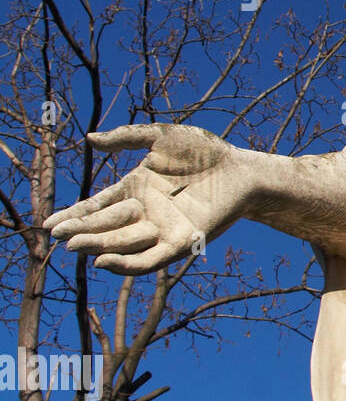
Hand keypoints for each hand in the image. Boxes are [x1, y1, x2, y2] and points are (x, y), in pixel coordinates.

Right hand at [43, 123, 248, 274]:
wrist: (241, 169)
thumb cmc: (205, 152)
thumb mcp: (161, 137)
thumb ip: (126, 137)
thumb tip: (89, 139)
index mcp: (135, 191)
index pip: (96, 208)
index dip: (74, 216)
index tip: (49, 224)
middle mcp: (144, 214)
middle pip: (104, 228)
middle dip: (80, 232)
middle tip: (57, 234)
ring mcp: (161, 230)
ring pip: (121, 245)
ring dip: (98, 247)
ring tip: (74, 245)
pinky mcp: (181, 243)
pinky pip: (149, 260)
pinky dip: (126, 264)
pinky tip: (104, 261)